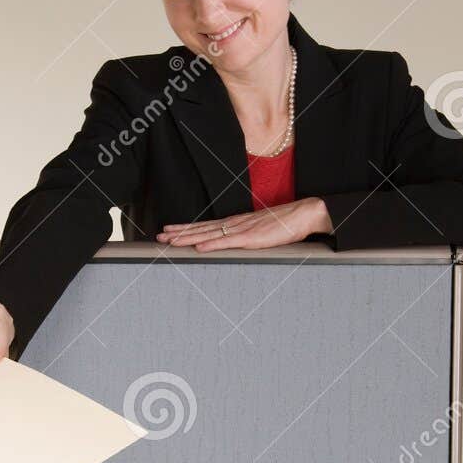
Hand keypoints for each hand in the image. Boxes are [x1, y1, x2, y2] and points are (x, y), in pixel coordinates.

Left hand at [156, 197, 331, 250]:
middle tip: (160, 236)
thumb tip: (235, 244)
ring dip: (188, 238)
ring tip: (170, 240)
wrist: (303, 214)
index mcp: (236, 223)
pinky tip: (198, 247)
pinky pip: (227, 242)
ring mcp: (241, 230)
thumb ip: (246, 237)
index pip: (205, 226)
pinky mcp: (251, 238)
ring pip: (208, 235)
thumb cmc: (285, 223)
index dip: (186, 229)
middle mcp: (234, 224)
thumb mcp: (260, 232)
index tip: (170, 230)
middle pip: (201, 229)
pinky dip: (211, 245)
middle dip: (179, 233)